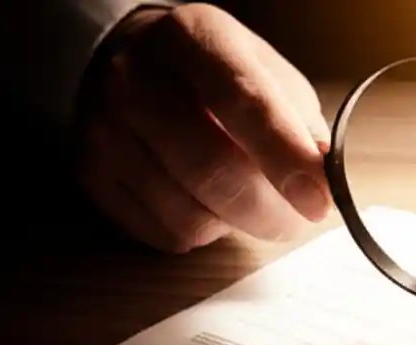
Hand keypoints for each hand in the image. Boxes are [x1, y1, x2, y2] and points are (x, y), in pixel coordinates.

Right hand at [76, 4, 331, 252]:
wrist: (121, 61)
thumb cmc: (206, 72)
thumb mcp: (260, 70)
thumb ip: (297, 120)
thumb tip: (323, 179)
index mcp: (192, 38)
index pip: (242, 101)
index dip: (285, 157)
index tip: (317, 199)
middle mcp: (136, 79)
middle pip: (213, 170)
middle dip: (269, 211)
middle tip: (294, 218)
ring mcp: (106, 131)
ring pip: (191, 217)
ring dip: (233, 223)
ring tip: (239, 195)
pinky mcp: (92, 177)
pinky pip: (166, 235)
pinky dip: (200, 230)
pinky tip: (200, 198)